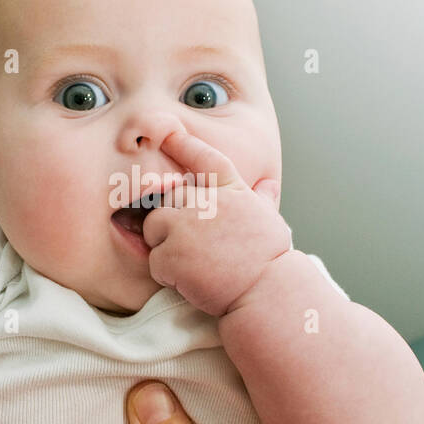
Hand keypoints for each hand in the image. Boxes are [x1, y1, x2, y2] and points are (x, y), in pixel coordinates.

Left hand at [142, 126, 291, 316]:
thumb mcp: (269, 220)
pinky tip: (191, 280)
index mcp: (232, 190)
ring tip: (195, 264)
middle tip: (196, 247)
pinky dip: (167, 274)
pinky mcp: (171, 253)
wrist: (266, 292)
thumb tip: (268, 187)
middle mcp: (206, 201)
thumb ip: (261, 200)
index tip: (169, 131)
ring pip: (154, 227)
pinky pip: (154, 260)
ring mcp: (186, 225)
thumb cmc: (269, 261)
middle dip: (174, 220)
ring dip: (167, 247)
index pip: (205, 158)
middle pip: (169, 198)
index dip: (185, 143)